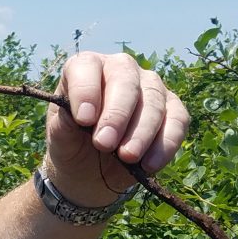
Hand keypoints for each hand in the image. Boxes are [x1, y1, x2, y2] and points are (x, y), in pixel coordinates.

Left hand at [45, 52, 189, 204]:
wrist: (89, 171)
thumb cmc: (71, 144)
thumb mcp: (59, 136)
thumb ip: (65, 122)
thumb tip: (82, 116)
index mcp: (85, 69)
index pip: (86, 67)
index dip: (86, 91)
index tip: (83, 120)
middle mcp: (120, 69)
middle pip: (125, 80)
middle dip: (116, 114)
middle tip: (103, 144)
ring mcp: (149, 86)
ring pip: (153, 101)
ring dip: (141, 132)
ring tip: (127, 157)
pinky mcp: (172, 109)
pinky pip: (177, 120)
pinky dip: (165, 143)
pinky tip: (149, 163)